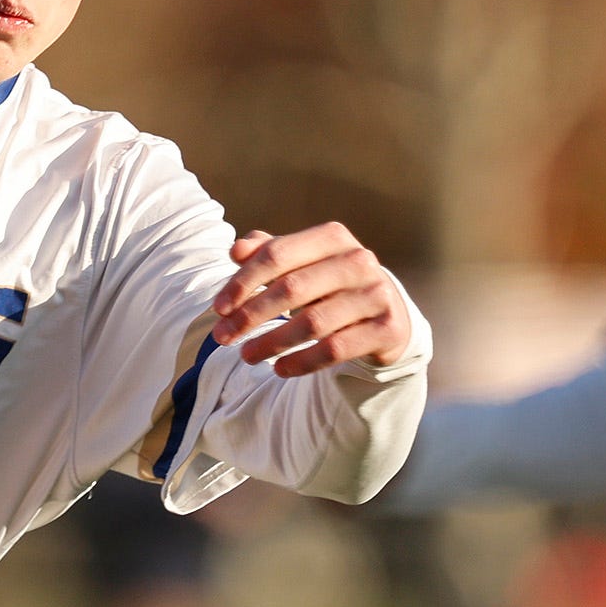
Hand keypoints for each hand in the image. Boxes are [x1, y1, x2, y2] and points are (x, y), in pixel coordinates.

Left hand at [210, 224, 413, 377]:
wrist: (385, 313)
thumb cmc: (328, 283)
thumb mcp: (300, 263)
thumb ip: (267, 252)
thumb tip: (236, 250)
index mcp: (333, 237)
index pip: (277, 254)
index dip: (242, 282)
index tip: (218, 308)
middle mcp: (358, 261)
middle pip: (292, 289)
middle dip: (250, 316)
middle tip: (222, 337)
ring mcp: (377, 294)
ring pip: (313, 322)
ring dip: (272, 342)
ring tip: (246, 357)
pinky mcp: (387, 328)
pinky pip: (336, 349)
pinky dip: (303, 362)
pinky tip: (280, 369)